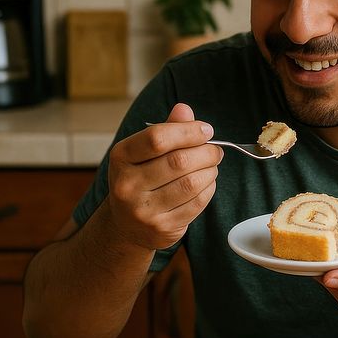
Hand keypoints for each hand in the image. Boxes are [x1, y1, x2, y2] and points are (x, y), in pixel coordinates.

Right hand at [105, 103, 222, 249]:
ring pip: (192, 183)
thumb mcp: (144, 152)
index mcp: (121, 157)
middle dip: (206, 152)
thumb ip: (166, 130)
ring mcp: (143, 209)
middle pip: (179, 161)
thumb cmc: (140, 179)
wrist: (127, 225)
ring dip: (210, 171)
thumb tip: (184, 109)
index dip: (188, 131)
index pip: (158, 138)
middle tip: (215, 150)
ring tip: (211, 166)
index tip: (206, 130)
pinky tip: (206, 183)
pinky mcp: (161, 227)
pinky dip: (209, 189)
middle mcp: (127, 184)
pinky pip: (197, 203)